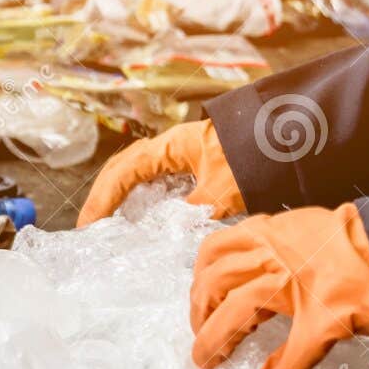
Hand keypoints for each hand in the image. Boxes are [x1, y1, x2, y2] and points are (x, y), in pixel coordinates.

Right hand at [78, 119, 244, 225]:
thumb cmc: (253, 154)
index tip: (88, 225)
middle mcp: (167, 148)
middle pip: (122, 170)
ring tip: (106, 225)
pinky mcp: (190, 166)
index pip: (122, 172)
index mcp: (168, 147)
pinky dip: (140, 199)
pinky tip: (140, 218)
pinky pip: (154, 181)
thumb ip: (195, 211)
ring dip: (118, 197)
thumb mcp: (223, 188)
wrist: (281, 134)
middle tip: (88, 227)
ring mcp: (177, 156)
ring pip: (136, 175)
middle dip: (102, 197)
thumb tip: (171, 233)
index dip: (102, 199)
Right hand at [191, 203, 368, 368]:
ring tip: (205, 299)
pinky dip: (222, 249)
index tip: (204, 361)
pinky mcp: (280, 219)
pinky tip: (227, 265)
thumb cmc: (359, 295)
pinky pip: (237, 230)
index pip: (228, 318)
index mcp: (274, 285)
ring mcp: (271, 232)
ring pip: (215, 249)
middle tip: (203, 334)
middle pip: (213, 283)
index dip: (211, 343)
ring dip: (202, 278)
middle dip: (201, 313)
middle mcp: (265, 254)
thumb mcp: (322, 337)